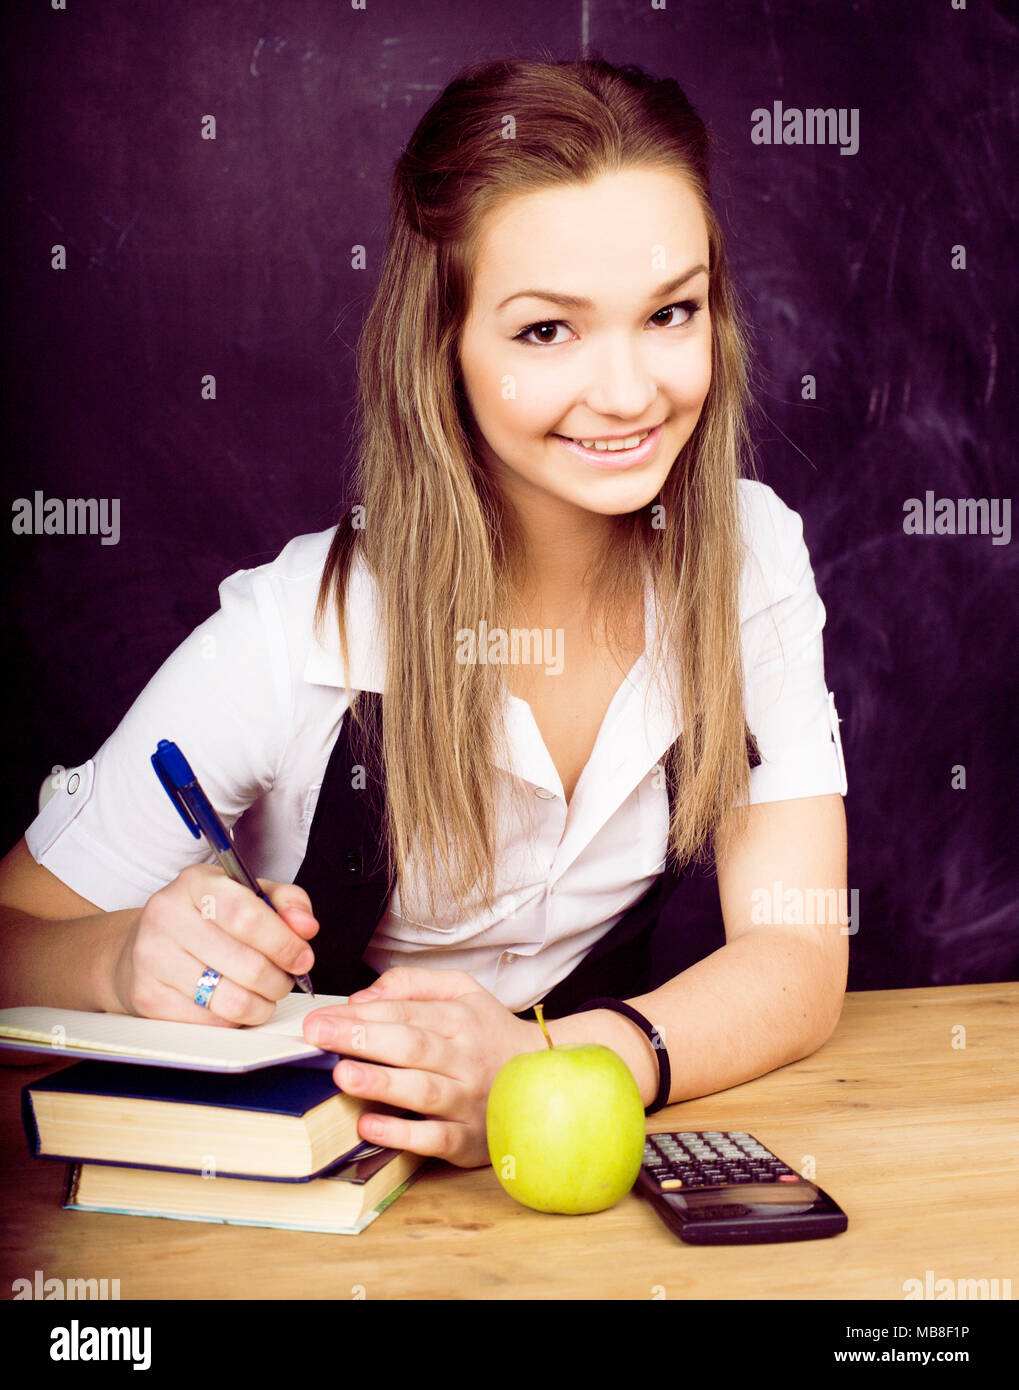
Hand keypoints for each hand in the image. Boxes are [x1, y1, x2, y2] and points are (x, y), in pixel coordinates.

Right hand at [108, 864, 318, 1023]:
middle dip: (279, 980)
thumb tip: (305, 926)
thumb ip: (285, 902)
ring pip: (232, 1001)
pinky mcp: (148, 997)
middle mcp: (167, 916)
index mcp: (195, 883)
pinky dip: (234, 1019)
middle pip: (247, 964)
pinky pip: (211, 1021)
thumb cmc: (203, 919)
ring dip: (261, 1004)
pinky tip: (233, 1003)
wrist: (142, 945)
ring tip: (263, 994)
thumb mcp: (245, 894)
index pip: (248, 915)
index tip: (302, 957)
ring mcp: (152, 958)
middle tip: (285, 979)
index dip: (284, 942)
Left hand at [302, 967, 543, 1167]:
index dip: (360, 1014)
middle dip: (362, 1038)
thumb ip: (412, 984)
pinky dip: (403, 1134)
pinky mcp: (468, 1140)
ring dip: (381, 1083)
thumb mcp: (462, 991)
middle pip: (411, 1045)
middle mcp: (464, 1058)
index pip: (405, 1012)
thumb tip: (362, 998)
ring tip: (343, 1075)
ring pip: (423, 1090)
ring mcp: (467, 1100)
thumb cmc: (489, 1033)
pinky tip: (371, 1125)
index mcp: (459, 1019)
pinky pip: (435, 1137)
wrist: (545, 1078)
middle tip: (318, 1035)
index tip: (319, 1018)